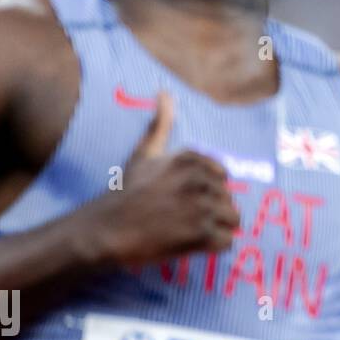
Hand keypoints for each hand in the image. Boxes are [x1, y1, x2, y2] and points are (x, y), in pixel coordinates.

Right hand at [85, 92, 240, 265]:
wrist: (106, 230)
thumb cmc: (125, 192)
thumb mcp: (144, 154)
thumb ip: (160, 124)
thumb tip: (164, 92)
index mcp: (191, 159)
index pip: (222, 176)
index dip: (205, 191)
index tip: (182, 198)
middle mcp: (200, 180)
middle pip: (229, 199)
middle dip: (211, 211)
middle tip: (182, 218)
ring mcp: (202, 208)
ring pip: (233, 220)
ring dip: (215, 229)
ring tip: (188, 231)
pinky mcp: (201, 235)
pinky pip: (227, 242)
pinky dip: (212, 247)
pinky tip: (191, 244)